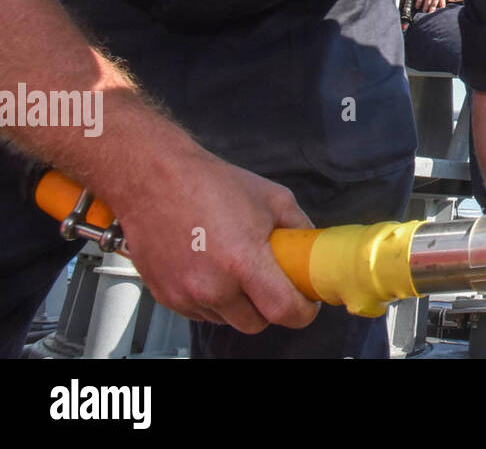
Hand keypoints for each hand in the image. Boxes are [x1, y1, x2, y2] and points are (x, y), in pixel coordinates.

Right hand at [112, 145, 320, 333]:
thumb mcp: (273, 198)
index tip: (307, 304)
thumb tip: (312, 251)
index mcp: (243, 262)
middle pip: (255, 323)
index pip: (283, 311)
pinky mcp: (165, 297)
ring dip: (238, 304)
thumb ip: (300, 228)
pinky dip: (211, 300)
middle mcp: (213, 287)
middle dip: (270, 308)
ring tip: (236, 269)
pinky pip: (200, 313)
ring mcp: (186, 295)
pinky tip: (212, 269)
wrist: (155, 180)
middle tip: (273, 284)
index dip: (302, 312)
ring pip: (226, 319)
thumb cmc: (212, 184)